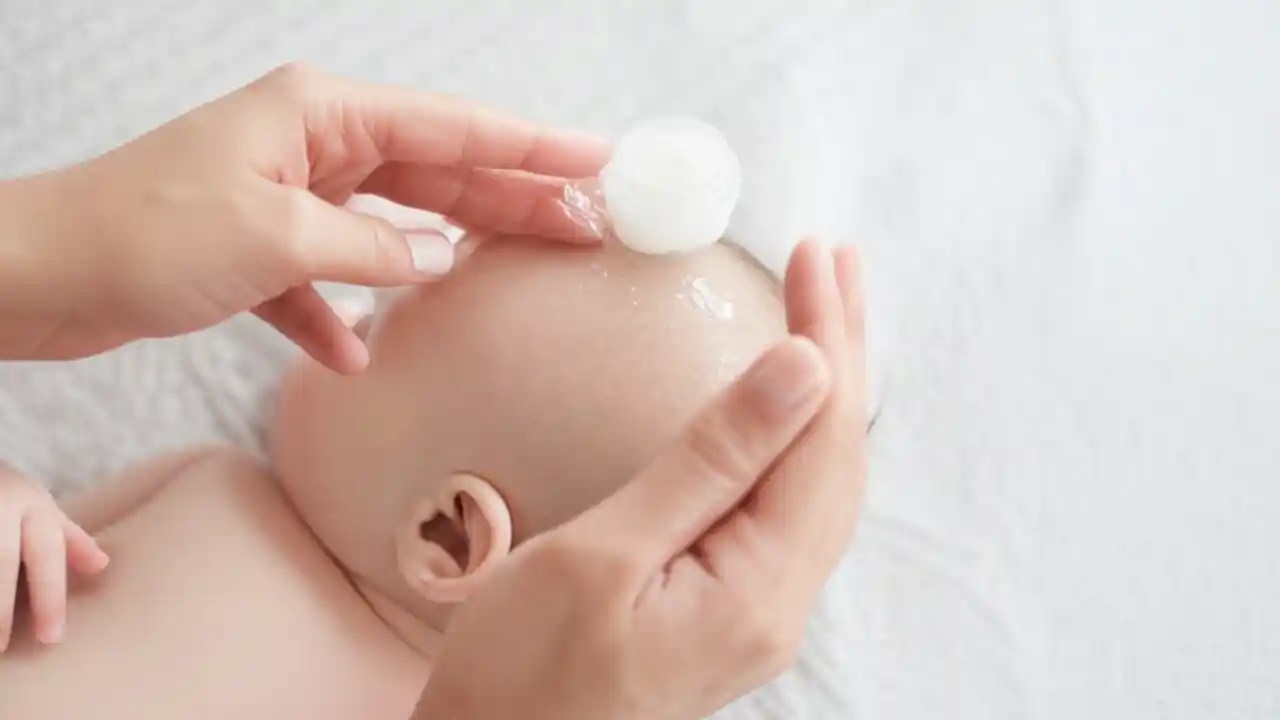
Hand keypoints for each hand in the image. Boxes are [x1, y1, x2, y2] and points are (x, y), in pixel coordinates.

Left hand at [0, 64, 607, 372]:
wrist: (38, 276)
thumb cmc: (141, 233)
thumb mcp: (277, 237)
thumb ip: (372, 248)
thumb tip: (437, 261)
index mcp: (321, 114)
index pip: (454, 127)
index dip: (534, 144)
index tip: (599, 159)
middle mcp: (312, 145)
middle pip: (437, 171)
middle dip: (512, 198)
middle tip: (586, 224)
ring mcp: (287, 195)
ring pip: (394, 223)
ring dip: (451, 250)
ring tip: (524, 267)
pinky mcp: (259, 248)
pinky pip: (327, 280)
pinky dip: (346, 313)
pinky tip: (360, 352)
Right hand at [0, 464, 109, 651]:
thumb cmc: (5, 493)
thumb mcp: (38, 507)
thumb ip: (69, 538)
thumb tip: (102, 566)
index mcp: (29, 504)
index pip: (47, 554)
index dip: (50, 598)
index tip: (52, 639)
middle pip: (2, 561)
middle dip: (1, 610)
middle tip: (2, 649)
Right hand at [414, 240, 867, 719]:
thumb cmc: (521, 673)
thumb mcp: (606, 551)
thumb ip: (713, 459)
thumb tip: (804, 369)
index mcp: (758, 590)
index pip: (823, 437)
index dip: (828, 337)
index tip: (812, 257)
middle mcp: (778, 604)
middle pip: (838, 456)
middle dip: (842, 350)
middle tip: (831, 263)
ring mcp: (758, 612)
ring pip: (821, 482)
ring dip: (828, 392)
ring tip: (826, 315)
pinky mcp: (730, 612)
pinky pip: (790, 510)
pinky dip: (798, 440)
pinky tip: (789, 410)